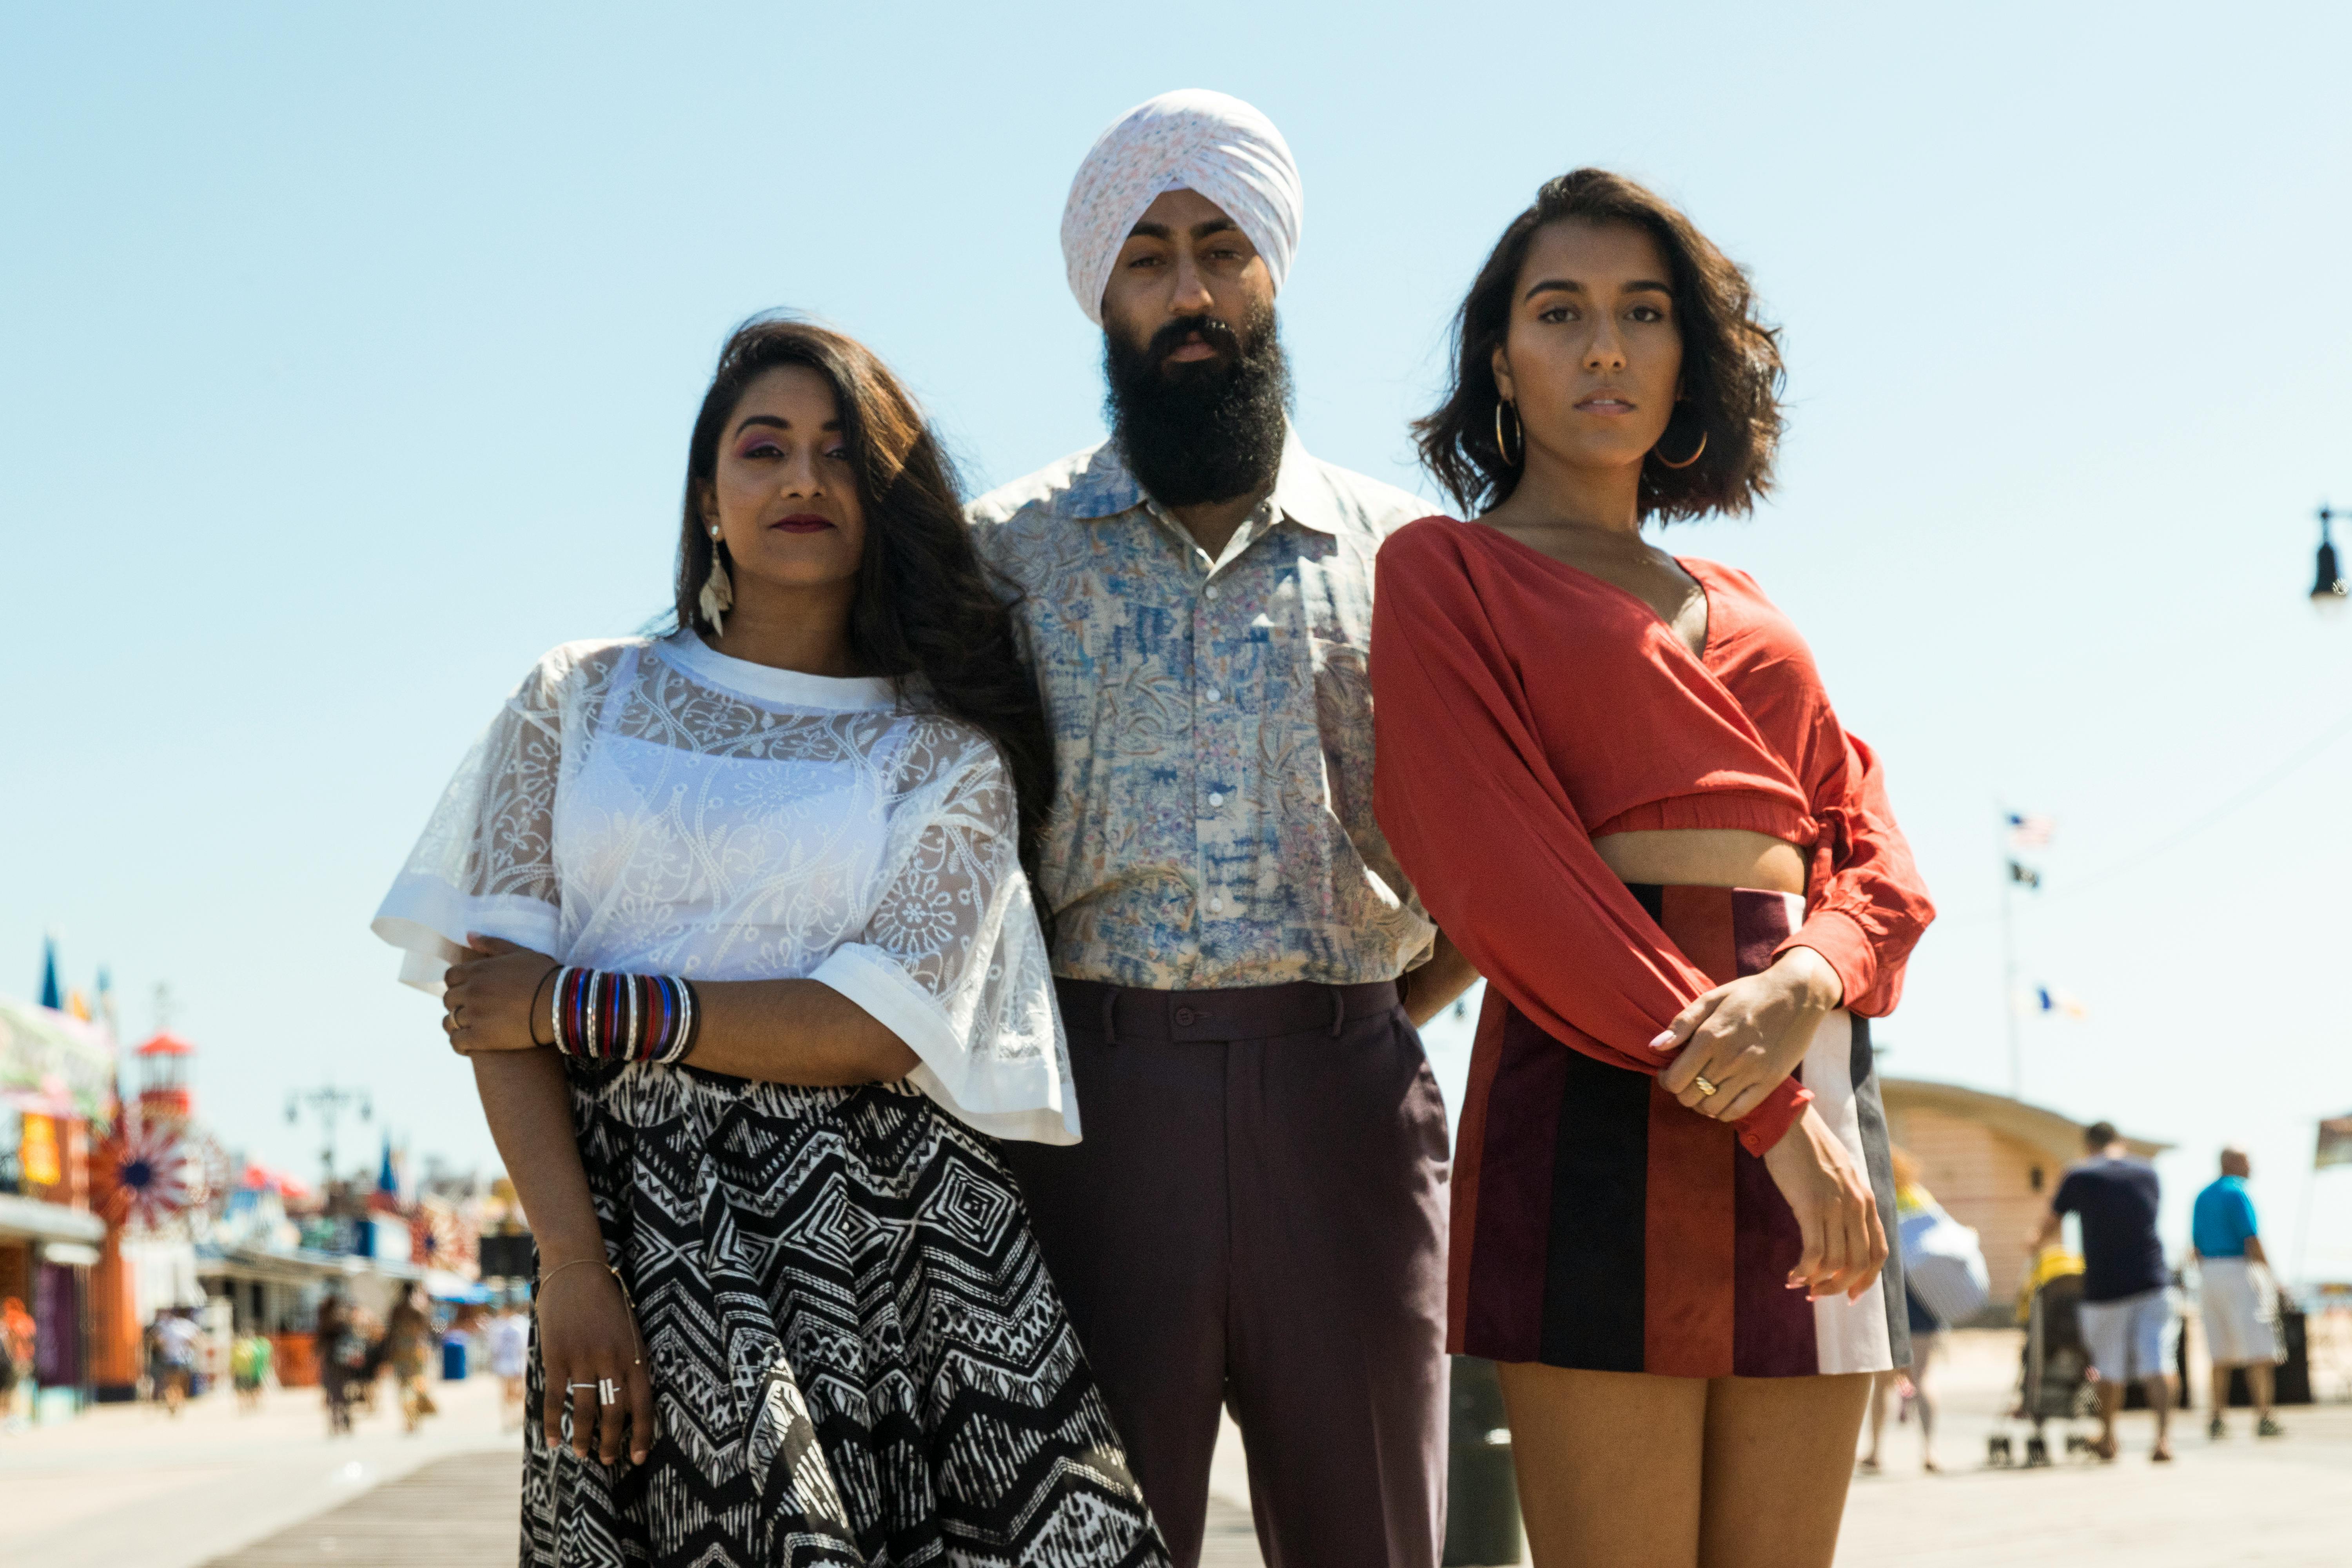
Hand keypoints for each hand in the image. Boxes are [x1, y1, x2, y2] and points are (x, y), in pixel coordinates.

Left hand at [444, 936, 557, 1054]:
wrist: (561, 1003)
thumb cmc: (544, 975)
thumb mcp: (519, 952)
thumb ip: (492, 943)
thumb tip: (469, 935)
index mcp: (477, 970)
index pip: (450, 977)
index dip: (457, 984)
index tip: (469, 990)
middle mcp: (471, 991)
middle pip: (448, 999)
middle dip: (458, 1004)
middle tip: (474, 1010)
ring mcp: (474, 1015)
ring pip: (449, 1022)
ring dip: (457, 1024)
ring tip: (470, 1028)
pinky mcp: (481, 1038)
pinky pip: (456, 1043)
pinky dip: (459, 1045)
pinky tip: (470, 1046)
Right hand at [536, 1261, 656, 1464]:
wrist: (578, 1271)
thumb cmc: (606, 1302)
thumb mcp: (630, 1330)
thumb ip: (630, 1362)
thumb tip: (628, 1402)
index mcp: (636, 1354)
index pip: (644, 1404)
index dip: (643, 1434)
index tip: (640, 1458)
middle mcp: (613, 1359)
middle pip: (615, 1413)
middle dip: (612, 1442)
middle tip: (607, 1461)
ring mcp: (584, 1359)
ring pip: (586, 1411)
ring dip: (585, 1438)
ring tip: (583, 1454)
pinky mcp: (558, 1357)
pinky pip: (557, 1398)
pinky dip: (554, 1423)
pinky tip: (554, 1441)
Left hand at [1654, 946, 1842, 1122]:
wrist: (1797, 994)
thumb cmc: (1750, 993)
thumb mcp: (1712, 997)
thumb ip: (1682, 1023)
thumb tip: (1655, 1046)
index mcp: (1710, 1037)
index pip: (1674, 1079)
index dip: (1665, 1079)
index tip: (1669, 1070)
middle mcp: (1728, 1059)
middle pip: (1689, 1096)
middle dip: (1681, 1090)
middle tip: (1686, 1078)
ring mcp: (1751, 1073)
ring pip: (1710, 1107)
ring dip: (1700, 1102)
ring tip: (1703, 1087)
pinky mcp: (1769, 1082)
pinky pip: (1737, 1111)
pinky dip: (1722, 1111)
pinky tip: (1720, 1097)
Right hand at [1762, 1106, 1888, 1300]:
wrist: (1788, 1122)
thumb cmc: (1808, 1148)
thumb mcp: (1839, 1176)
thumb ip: (1845, 1200)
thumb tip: (1837, 1228)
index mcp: (1866, 1200)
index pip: (1879, 1252)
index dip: (1867, 1279)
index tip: (1850, 1295)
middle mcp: (1857, 1206)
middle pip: (1859, 1263)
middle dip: (1840, 1287)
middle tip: (1818, 1295)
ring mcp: (1835, 1206)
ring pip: (1836, 1262)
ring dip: (1818, 1282)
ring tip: (1800, 1286)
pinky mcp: (1810, 1206)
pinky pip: (1814, 1251)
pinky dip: (1804, 1270)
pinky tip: (1791, 1276)